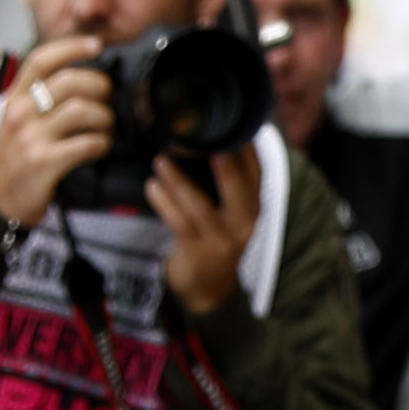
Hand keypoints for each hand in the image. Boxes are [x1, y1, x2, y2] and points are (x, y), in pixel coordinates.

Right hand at [0, 36, 114, 227]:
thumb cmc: (17, 152)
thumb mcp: (20, 117)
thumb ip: (42, 95)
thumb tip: (85, 75)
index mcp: (16, 96)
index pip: (42, 59)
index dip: (72, 47)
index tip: (97, 45)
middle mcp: (21, 112)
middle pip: (70, 82)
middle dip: (100, 87)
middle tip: (108, 99)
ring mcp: (31, 136)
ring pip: (81, 110)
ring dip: (104, 117)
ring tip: (106, 126)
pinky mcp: (45, 161)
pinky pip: (86, 144)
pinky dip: (102, 143)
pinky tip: (101, 147)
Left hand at [150, 145, 258, 313]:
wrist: (210, 288)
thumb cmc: (216, 238)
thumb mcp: (232, 212)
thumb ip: (228, 181)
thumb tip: (208, 137)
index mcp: (254, 205)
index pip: (256, 170)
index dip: (244, 146)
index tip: (226, 120)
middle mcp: (244, 221)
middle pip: (236, 184)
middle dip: (219, 158)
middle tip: (196, 135)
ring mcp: (222, 238)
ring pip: (200, 203)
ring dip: (178, 180)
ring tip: (161, 160)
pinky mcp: (197, 250)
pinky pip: (179, 222)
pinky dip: (164, 202)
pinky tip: (152, 186)